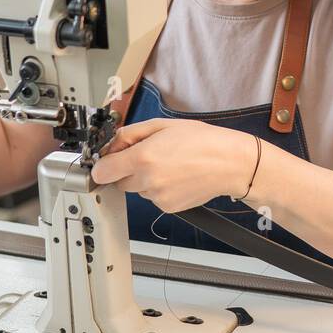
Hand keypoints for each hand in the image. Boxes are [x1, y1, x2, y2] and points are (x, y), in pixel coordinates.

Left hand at [90, 117, 256, 212]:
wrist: (230, 164)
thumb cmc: (202, 141)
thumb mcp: (162, 125)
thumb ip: (130, 134)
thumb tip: (110, 145)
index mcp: (142, 157)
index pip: (102, 171)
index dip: (103, 164)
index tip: (108, 160)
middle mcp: (148, 180)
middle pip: (118, 181)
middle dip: (126, 169)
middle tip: (148, 156)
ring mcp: (158, 197)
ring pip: (137, 189)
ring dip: (144, 179)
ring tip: (169, 164)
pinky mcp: (167, 207)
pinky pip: (152, 197)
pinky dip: (159, 188)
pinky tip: (176, 176)